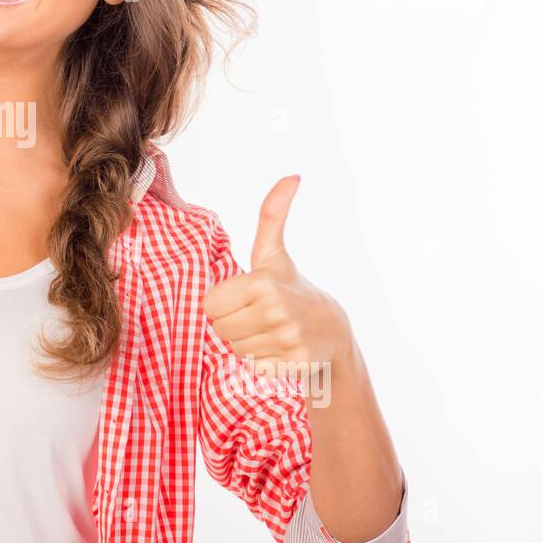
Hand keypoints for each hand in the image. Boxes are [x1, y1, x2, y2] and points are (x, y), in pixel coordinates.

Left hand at [204, 175, 353, 382]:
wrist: (333, 332)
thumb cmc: (293, 288)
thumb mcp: (274, 253)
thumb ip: (272, 215)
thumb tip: (292, 175)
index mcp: (262, 282)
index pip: (209, 305)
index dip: (223, 303)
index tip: (244, 298)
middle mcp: (275, 311)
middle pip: (219, 329)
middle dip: (233, 324)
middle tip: (257, 316)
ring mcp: (286, 340)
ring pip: (235, 349)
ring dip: (247, 343)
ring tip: (268, 331)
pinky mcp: (293, 365)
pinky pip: (253, 367)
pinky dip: (263, 361)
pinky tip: (279, 348)